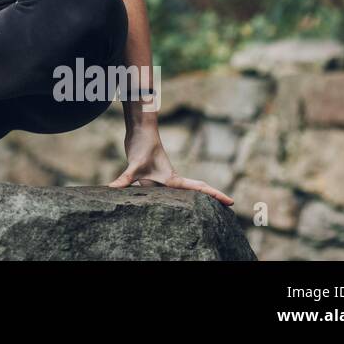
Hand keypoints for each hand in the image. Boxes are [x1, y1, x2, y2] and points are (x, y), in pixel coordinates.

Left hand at [107, 124, 234, 205]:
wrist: (139, 130)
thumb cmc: (141, 145)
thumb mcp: (133, 165)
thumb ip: (124, 179)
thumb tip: (112, 189)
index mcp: (172, 179)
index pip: (198, 188)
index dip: (215, 195)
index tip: (231, 201)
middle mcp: (170, 180)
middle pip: (195, 192)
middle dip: (210, 200)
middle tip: (228, 209)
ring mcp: (162, 179)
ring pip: (179, 194)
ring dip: (191, 201)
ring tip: (204, 214)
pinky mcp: (151, 176)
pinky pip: (159, 192)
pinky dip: (160, 199)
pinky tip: (156, 207)